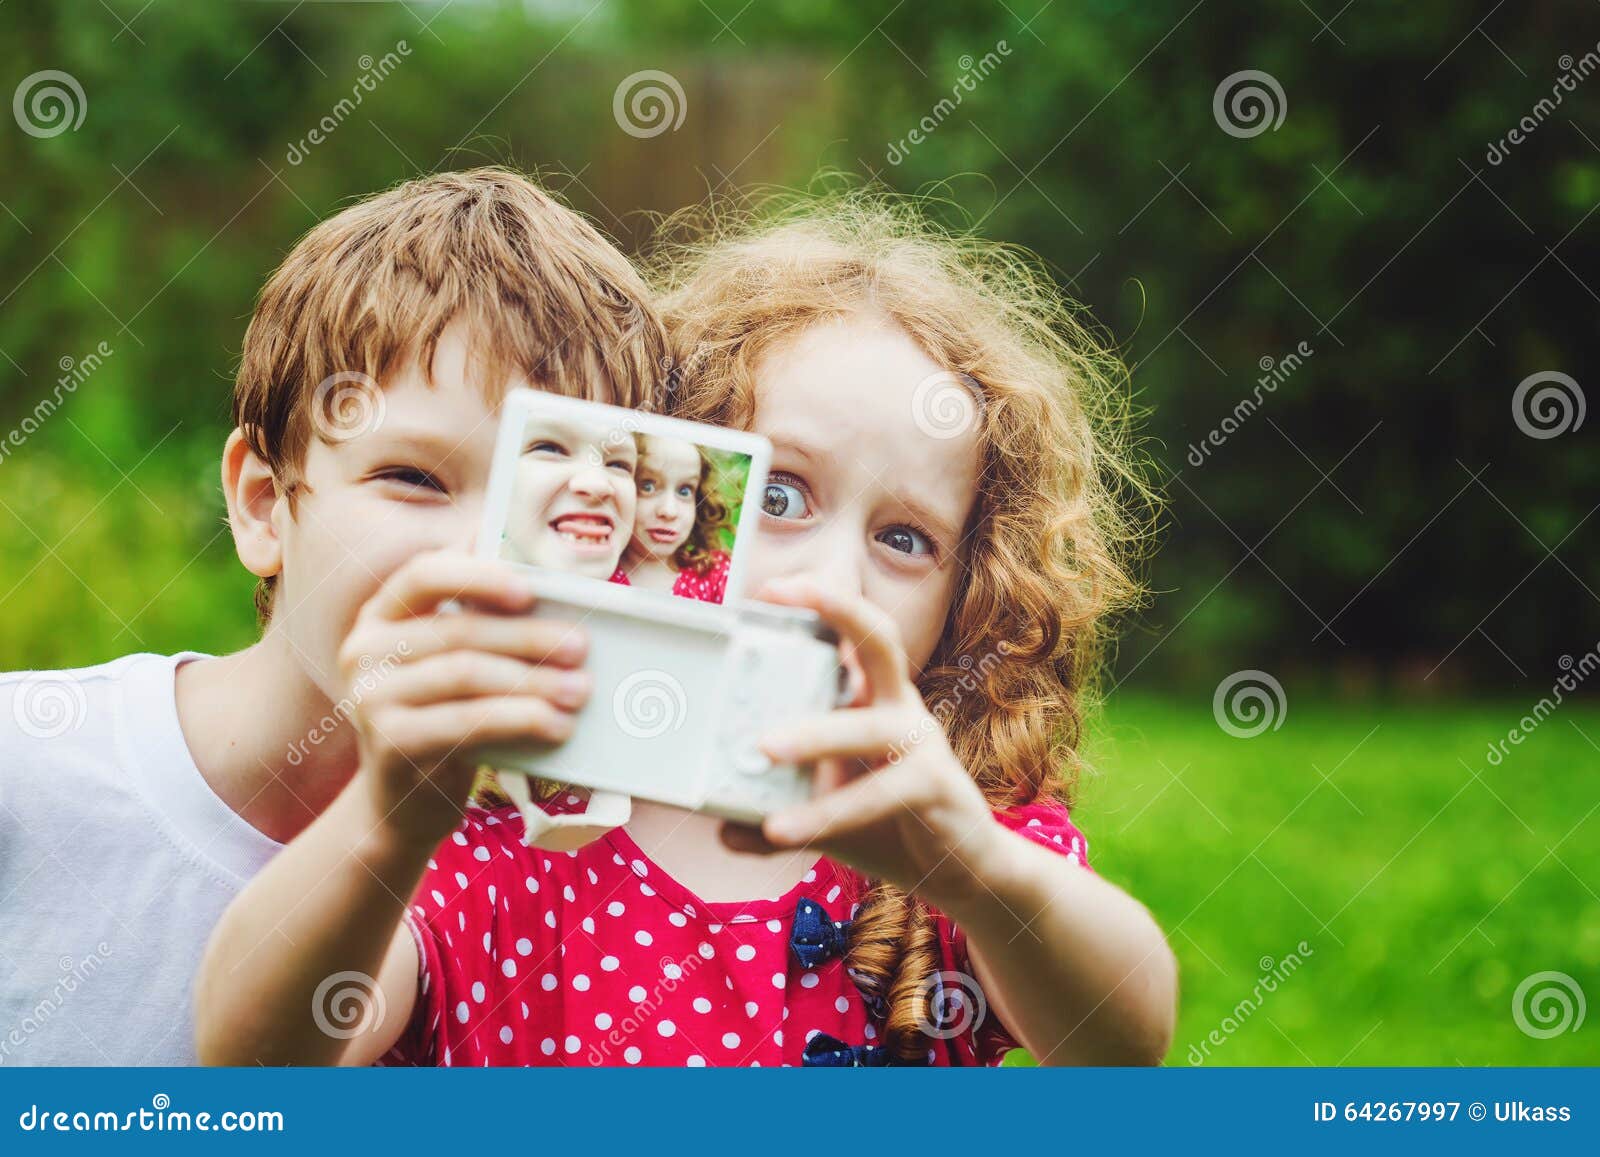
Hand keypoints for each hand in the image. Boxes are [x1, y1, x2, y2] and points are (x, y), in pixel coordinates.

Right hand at [336, 549, 590, 849]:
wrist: (403, 803)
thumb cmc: (445, 717)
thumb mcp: (454, 664)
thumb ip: (483, 622)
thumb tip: (553, 584)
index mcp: (382, 615)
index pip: (424, 574)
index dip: (478, 576)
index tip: (530, 591)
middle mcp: (365, 650)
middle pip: (457, 631)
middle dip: (528, 637)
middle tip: (581, 647)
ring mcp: (369, 698)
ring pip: (466, 674)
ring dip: (533, 681)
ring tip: (580, 691)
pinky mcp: (389, 744)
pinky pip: (467, 723)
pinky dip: (521, 721)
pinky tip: (558, 726)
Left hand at [729, 576, 1002, 911]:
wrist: (959, 870)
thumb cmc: (889, 825)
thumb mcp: (825, 814)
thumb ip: (776, 816)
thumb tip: (722, 827)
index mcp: (875, 700)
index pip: (856, 635)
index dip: (823, 604)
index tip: (773, 589)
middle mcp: (902, 709)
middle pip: (881, 641)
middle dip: (838, 609)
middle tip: (783, 596)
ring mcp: (923, 745)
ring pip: (868, 726)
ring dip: (816, 733)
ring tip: (764, 747)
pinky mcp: (935, 788)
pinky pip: (876, 796)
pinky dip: (825, 813)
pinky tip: (782, 831)